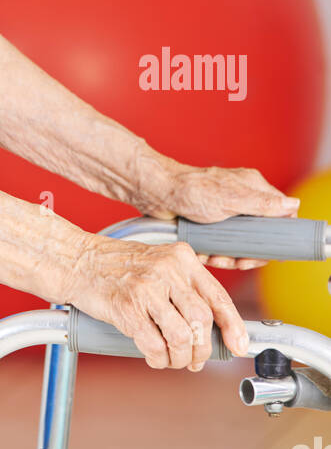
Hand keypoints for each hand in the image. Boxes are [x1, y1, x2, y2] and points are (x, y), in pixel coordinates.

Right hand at [61, 233, 250, 369]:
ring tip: (172, 359)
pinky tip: (153, 356)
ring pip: (181, 337)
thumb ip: (184, 288)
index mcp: (181, 258)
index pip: (218, 296)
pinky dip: (158, 358)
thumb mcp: (159, 264)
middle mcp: (167, 269)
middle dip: (201, 349)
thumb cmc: (118, 266)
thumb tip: (212, 328)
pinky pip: (154, 345)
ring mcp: (146, 287)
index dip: (233, 326)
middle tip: (194, 359)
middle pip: (201, 321)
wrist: (78, 260)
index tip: (238, 346)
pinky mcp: (127, 307)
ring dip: (180, 358)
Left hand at [135, 157, 300, 269]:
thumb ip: (262, 204)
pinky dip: (215, 252)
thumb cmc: (189, 189)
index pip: (280, 215)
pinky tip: (205, 254)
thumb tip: (292, 206)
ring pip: (240, 243)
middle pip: (261, 235)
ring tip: (217, 258)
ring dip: (230, 255)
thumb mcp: (230, 198)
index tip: (267, 253)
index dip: (278, 237)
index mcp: (252, 187)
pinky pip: (222, 244)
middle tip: (239, 261)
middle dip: (249, 252)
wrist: (156, 193)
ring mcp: (227, 213)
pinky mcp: (212, 224)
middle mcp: (242, 199)